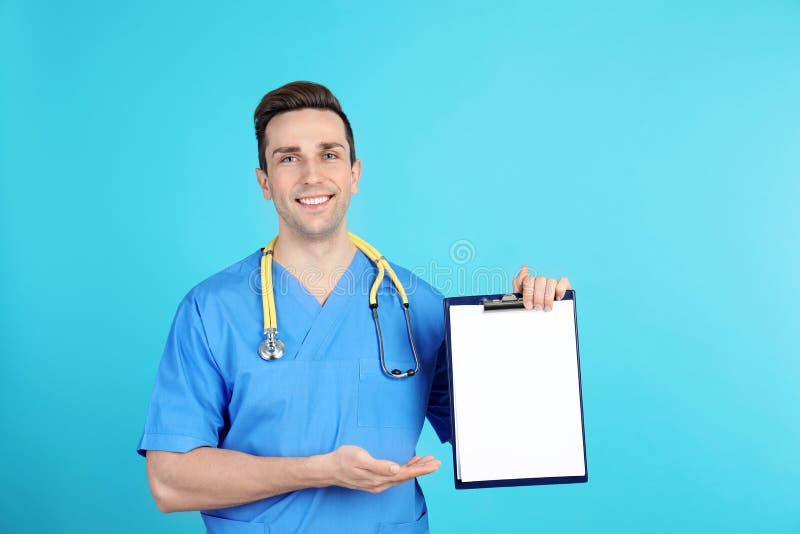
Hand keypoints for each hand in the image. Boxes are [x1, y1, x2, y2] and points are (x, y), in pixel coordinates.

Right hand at [323, 445, 440, 493]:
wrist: (329, 469)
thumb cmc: (343, 460)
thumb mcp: (360, 459)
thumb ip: (379, 465)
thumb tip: (396, 469)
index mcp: (379, 478)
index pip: (405, 474)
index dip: (421, 469)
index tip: (433, 464)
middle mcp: (380, 483)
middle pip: (406, 476)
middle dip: (423, 468)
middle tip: (436, 461)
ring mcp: (378, 483)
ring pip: (402, 476)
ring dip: (416, 468)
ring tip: (428, 461)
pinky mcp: (375, 480)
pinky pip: (395, 476)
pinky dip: (406, 469)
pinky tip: (411, 463)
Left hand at [512, 266, 570, 310]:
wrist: (546, 319)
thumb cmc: (534, 307)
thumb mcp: (521, 299)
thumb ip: (518, 283)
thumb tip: (524, 268)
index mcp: (530, 283)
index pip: (528, 279)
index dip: (528, 293)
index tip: (529, 305)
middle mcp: (541, 280)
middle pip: (539, 280)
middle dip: (538, 296)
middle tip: (538, 308)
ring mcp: (552, 282)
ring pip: (551, 281)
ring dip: (548, 296)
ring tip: (547, 308)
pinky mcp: (564, 285)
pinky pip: (563, 281)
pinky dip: (560, 290)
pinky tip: (558, 299)